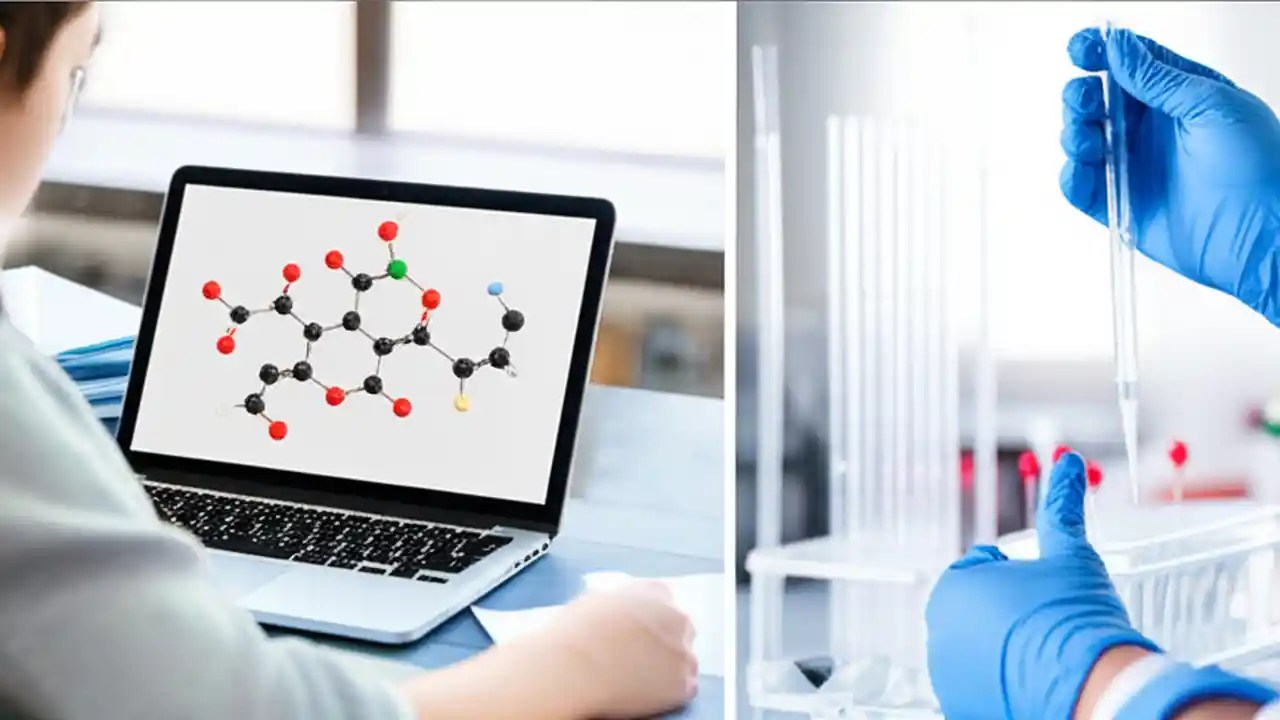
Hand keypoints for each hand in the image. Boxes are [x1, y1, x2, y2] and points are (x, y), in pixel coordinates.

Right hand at [541, 580, 697, 718]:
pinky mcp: (683, 683)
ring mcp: (683, 651)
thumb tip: (626, 616)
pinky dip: (670, 693)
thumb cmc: (575, 633)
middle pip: (680, 631)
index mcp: (656, 592)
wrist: (572, 667)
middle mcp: (677, 617)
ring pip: (684, 661)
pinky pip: (685, 688)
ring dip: (668, 669)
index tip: (638, 636)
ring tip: (637, 679)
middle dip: (664, 644)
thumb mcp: (600, 600)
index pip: (666, 605)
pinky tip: (645, 693)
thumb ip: (625, 604)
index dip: (651, 623)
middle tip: (638, 659)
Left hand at [925, 453, 1157, 719]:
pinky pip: (983, 691)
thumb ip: (1062, 507)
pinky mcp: (961, 709)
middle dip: (1012, 618)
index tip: (1046, 598)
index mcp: (953, 588)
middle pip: (981, 616)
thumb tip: (1068, 461)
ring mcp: (947, 676)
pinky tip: (1035, 686)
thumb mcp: (1070, 554)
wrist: (1091, 687)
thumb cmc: (1077, 616)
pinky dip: (1003, 689)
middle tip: (1050, 629)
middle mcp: (938, 632)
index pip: (982, 572)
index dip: (1021, 581)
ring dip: (1008, 653)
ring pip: (983, 654)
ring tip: (1047, 658)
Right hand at [1059, 27, 1279, 324]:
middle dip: (1082, 95)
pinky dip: (1072, 177)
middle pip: (1098, 101)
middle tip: (1085, 100)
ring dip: (1074, 134)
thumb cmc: (1259, 171)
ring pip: (1083, 139)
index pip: (1131, 65)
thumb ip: (1158, 77)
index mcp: (1179, 98)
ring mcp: (1134, 167)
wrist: (1259, 237)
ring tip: (1087, 142)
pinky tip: (1081, 171)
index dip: (1101, 53)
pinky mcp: (1120, 204)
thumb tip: (1119, 47)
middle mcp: (1153, 130)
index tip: (1081, 49)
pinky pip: (1082, 187)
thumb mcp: (1213, 106)